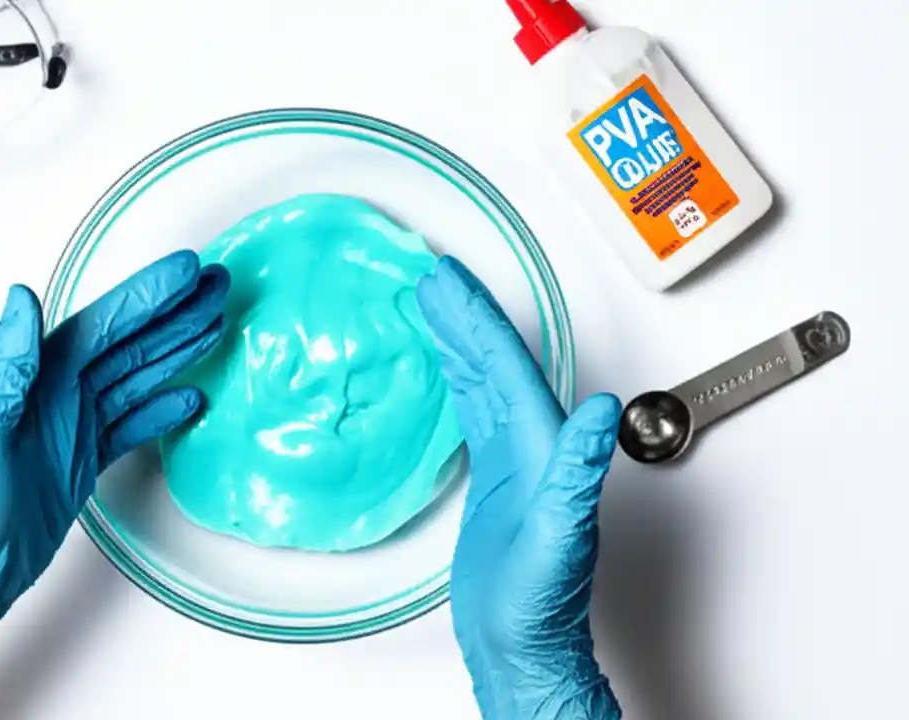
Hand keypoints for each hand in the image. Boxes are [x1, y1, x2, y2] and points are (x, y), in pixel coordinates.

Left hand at [0, 251, 229, 684]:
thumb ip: (6, 365)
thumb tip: (21, 296)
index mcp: (38, 379)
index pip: (103, 324)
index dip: (146, 296)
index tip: (186, 271)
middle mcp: (60, 395)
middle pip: (129, 343)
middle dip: (174, 314)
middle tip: (218, 287)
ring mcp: (75, 427)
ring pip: (137, 378)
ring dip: (176, 351)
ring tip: (216, 325)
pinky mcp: (84, 461)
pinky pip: (132, 425)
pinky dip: (161, 410)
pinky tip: (190, 396)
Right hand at [417, 257, 622, 719]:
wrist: (521, 647)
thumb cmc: (540, 604)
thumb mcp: (558, 538)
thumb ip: (577, 471)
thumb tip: (603, 412)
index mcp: (544, 447)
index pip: (507, 365)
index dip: (477, 318)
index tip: (448, 282)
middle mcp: (532, 445)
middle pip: (494, 362)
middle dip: (464, 315)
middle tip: (432, 276)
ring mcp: (513, 460)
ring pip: (483, 380)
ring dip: (459, 340)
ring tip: (431, 304)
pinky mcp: (494, 479)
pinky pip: (473, 411)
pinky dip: (457, 380)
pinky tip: (445, 368)